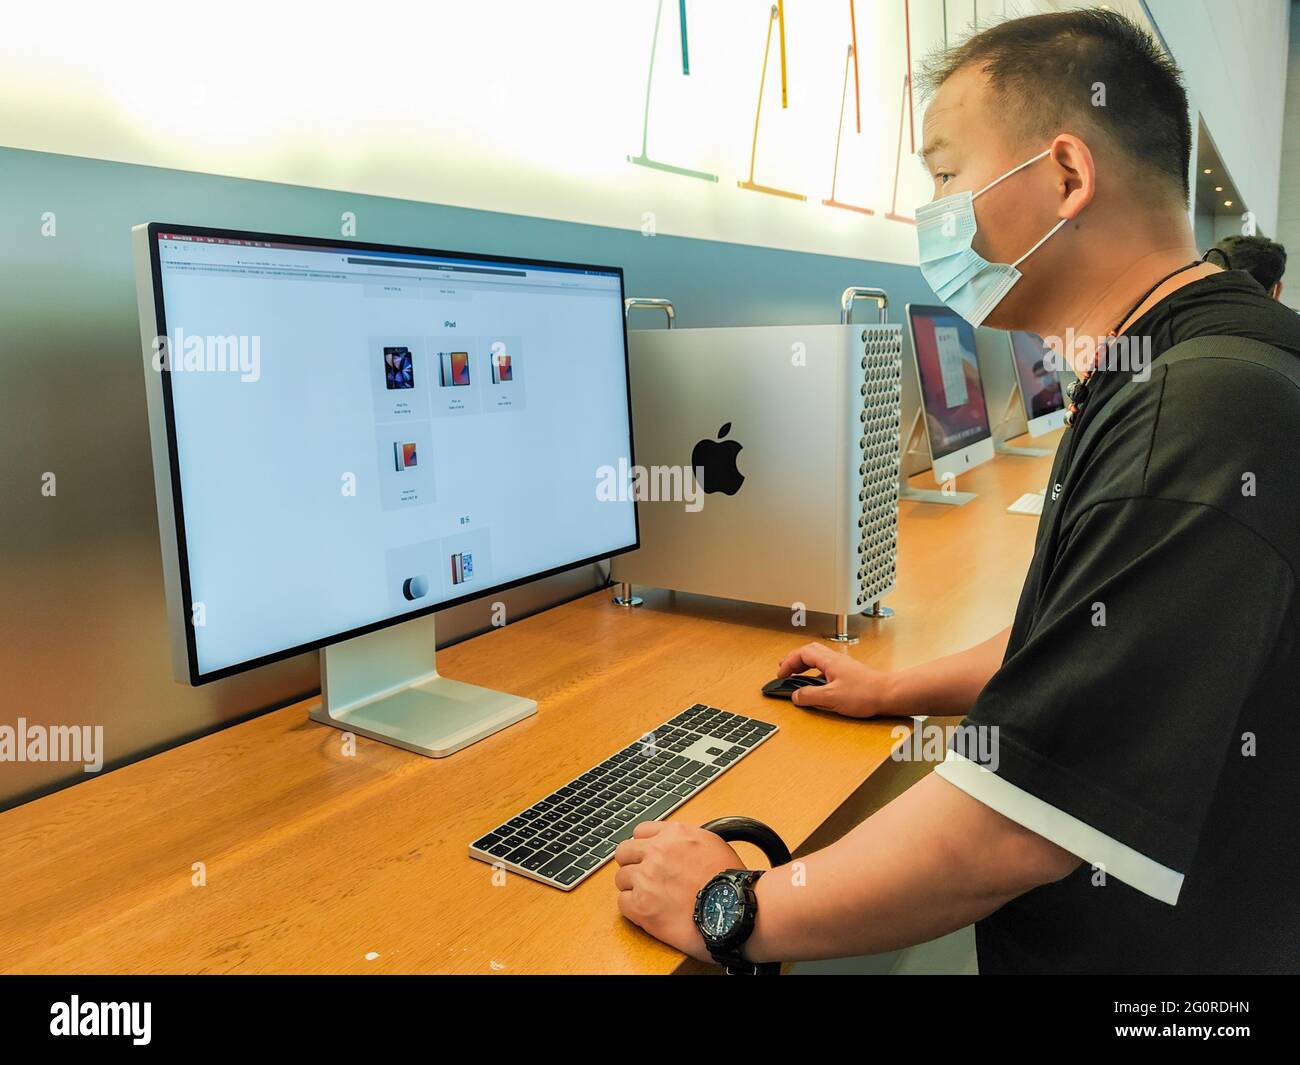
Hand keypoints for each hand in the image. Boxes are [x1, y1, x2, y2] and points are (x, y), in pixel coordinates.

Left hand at [614, 821, 743, 962]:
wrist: (735, 911)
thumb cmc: (731, 881)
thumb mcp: (712, 844)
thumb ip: (686, 840)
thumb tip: (675, 845)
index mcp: (674, 834)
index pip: (640, 831)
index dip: (643, 846)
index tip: (647, 856)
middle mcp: (657, 852)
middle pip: (623, 852)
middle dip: (632, 863)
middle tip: (643, 877)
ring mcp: (647, 879)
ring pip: (621, 878)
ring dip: (633, 887)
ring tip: (651, 898)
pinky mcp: (642, 906)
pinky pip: (623, 903)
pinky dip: (633, 908)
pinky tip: (649, 911)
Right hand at [775, 642, 898, 717]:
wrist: (888, 694)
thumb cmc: (865, 693)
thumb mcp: (831, 697)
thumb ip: (810, 696)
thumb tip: (796, 695)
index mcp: (829, 661)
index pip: (802, 654)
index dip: (788, 663)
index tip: (781, 674)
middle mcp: (835, 660)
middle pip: (809, 651)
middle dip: (794, 660)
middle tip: (785, 670)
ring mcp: (843, 666)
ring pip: (818, 658)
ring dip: (805, 664)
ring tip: (797, 675)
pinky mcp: (849, 673)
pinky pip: (826, 666)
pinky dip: (815, 671)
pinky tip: (817, 682)